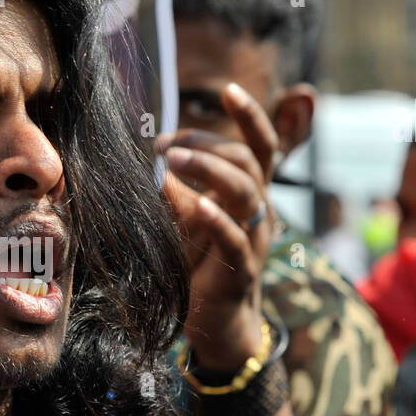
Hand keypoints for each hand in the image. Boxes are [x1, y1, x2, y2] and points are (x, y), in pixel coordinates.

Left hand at [158, 83, 276, 375]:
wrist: (218, 323)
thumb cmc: (202, 265)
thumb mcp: (189, 218)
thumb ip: (179, 188)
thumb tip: (155, 157)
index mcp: (251, 194)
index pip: (260, 146)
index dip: (251, 116)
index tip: (229, 91)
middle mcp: (260, 211)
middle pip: (248, 160)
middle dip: (207, 143)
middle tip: (166, 144)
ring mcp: (254, 239)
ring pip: (246, 191)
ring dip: (209, 169)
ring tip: (173, 160)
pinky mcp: (242, 269)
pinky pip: (236, 239)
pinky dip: (218, 220)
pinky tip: (198, 206)